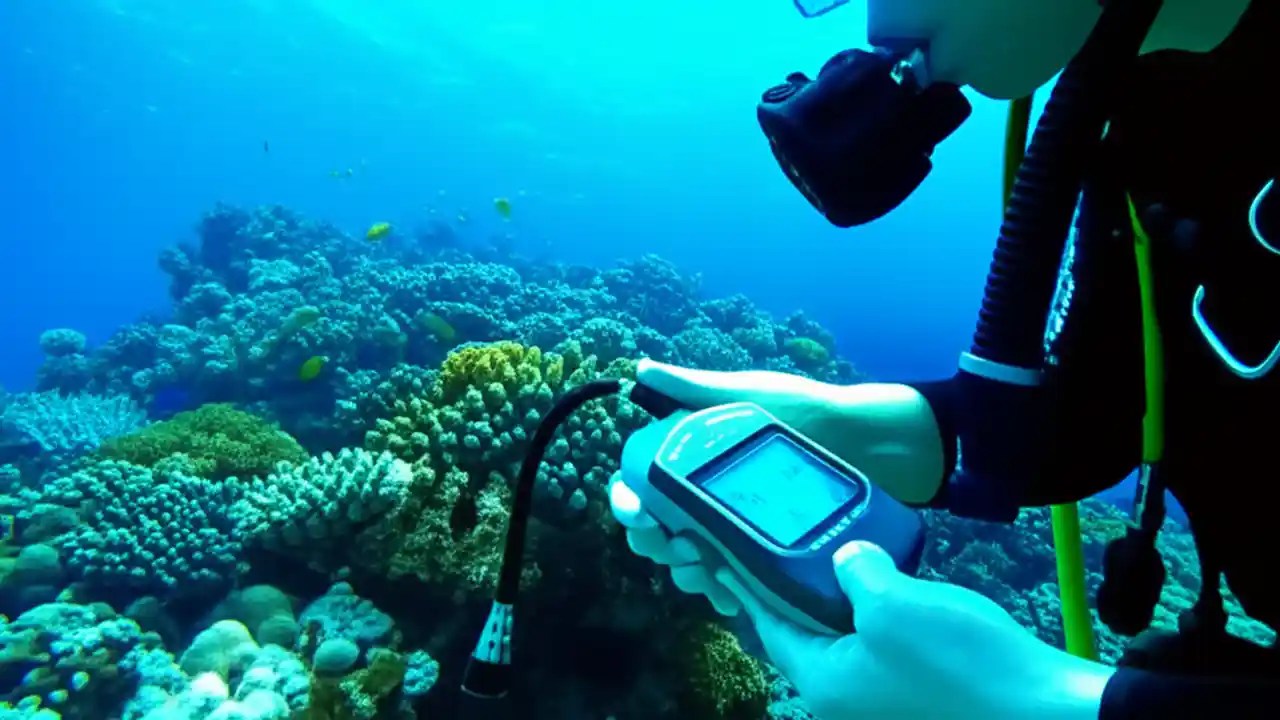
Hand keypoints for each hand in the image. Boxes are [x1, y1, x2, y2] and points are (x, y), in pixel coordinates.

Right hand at [609, 358, 946, 615]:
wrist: (866, 441)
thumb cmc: (801, 411)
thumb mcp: (744, 395)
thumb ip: (692, 387)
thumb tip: (640, 366)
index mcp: (687, 457)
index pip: (636, 484)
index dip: (626, 501)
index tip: (640, 512)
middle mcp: (701, 494)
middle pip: (652, 530)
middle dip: (655, 542)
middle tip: (682, 545)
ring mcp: (730, 528)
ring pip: (684, 562)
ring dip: (685, 571)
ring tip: (708, 570)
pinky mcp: (760, 554)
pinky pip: (727, 583)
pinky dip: (721, 593)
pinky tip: (731, 597)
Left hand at [721, 541, 1114, 719]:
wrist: (1044, 712)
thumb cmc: (958, 662)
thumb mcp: (893, 603)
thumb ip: (853, 575)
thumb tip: (845, 560)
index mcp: (825, 683)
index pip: (770, 629)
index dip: (751, 586)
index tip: (735, 550)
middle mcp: (847, 700)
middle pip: (805, 638)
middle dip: (797, 590)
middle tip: (793, 541)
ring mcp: (886, 702)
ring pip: (846, 643)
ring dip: (841, 602)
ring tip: (843, 553)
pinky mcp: (922, 697)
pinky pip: (882, 652)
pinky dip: (877, 618)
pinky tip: (894, 586)